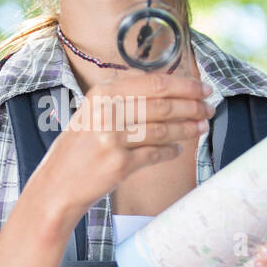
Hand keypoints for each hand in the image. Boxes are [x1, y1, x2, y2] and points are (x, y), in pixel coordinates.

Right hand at [31, 70, 213, 227]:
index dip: (185, 85)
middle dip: (192, 107)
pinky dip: (170, 152)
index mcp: (102, 93)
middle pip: (163, 105)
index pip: (154, 83)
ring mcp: (112, 139)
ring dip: (187, 128)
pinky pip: (155, 154)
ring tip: (201, 127)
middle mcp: (106, 112)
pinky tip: (178, 150)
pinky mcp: (119, 164)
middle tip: (209, 109)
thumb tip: (169, 86)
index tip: (203, 88)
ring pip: (163, 130)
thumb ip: (124, 96)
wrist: (58, 184)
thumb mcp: (94, 111)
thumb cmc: (80, 147)